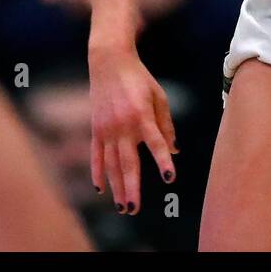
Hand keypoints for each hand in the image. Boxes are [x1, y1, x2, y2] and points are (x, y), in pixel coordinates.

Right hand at [88, 40, 177, 214]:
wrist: (109, 62)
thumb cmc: (139, 79)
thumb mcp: (159, 97)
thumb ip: (166, 125)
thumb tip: (174, 151)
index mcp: (141, 115)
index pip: (155, 143)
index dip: (163, 160)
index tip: (170, 178)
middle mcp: (122, 125)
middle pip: (127, 162)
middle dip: (131, 187)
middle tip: (134, 209)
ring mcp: (106, 129)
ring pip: (111, 164)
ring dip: (116, 187)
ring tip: (122, 206)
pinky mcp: (96, 129)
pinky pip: (96, 156)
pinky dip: (98, 172)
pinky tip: (101, 189)